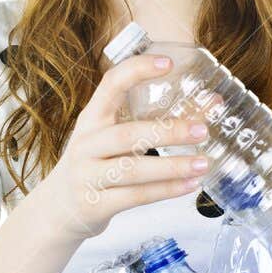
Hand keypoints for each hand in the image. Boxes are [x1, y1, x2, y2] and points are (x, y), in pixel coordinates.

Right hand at [37, 53, 213, 246]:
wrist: (59, 209)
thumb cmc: (96, 165)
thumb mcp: (112, 139)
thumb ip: (154, 122)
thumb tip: (212, 104)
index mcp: (91, 118)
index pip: (110, 85)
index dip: (137, 70)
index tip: (168, 63)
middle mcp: (86, 144)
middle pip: (127, 134)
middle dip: (168, 131)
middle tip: (202, 130)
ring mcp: (88, 176)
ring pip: (133, 169)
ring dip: (171, 167)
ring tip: (203, 163)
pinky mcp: (95, 205)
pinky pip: (135, 197)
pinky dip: (165, 191)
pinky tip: (190, 185)